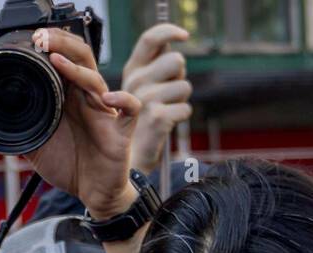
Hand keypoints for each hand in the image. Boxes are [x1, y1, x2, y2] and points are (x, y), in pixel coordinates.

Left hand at [26, 27, 141, 219]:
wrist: (93, 193)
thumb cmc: (70, 165)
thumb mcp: (38, 145)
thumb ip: (21, 128)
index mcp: (69, 99)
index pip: (63, 63)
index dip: (51, 49)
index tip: (31, 41)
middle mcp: (87, 100)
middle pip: (81, 60)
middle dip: (63, 46)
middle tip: (43, 39)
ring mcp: (106, 112)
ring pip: (97, 81)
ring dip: (77, 70)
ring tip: (57, 61)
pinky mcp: (122, 129)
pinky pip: (131, 107)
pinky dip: (122, 99)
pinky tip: (108, 98)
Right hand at [122, 24, 192, 173]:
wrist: (127, 160)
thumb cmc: (136, 123)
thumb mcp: (138, 89)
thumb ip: (153, 65)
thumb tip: (172, 44)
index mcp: (131, 72)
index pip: (150, 40)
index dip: (170, 31)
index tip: (184, 35)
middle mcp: (135, 82)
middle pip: (176, 61)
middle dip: (179, 77)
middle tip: (166, 94)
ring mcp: (145, 100)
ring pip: (184, 87)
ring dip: (180, 100)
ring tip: (162, 111)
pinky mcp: (157, 119)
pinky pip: (185, 110)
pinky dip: (180, 118)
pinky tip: (164, 125)